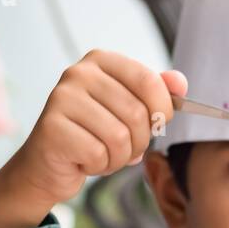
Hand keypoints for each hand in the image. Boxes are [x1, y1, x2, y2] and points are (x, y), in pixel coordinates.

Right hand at [12, 50, 187, 205]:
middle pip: (136, 113)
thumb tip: (179, 82)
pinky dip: (99, 166)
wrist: (49, 165)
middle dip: (139, 142)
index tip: (157, 123)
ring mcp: (61, 98)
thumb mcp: (128, 110)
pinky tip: (84, 161)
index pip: (148, 80)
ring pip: (119, 137)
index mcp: (101, 61)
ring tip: (103, 154)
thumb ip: (155, 93)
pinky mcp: (51, 127)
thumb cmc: (93, 135)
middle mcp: (78, 73)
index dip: (162, 110)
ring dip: (119, 157)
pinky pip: (97, 154)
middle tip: (124, 148)